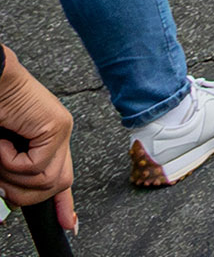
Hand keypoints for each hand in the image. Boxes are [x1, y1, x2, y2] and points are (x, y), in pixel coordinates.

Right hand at [0, 46, 76, 228]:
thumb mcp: (1, 152)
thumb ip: (11, 173)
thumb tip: (11, 201)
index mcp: (45, 142)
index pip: (61, 178)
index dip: (63, 204)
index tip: (69, 225)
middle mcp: (57, 136)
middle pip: (56, 185)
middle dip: (23, 193)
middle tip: (1, 177)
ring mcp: (61, 130)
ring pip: (45, 180)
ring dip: (12, 176)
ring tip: (0, 153)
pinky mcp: (57, 125)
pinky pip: (35, 165)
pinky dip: (10, 161)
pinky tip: (4, 140)